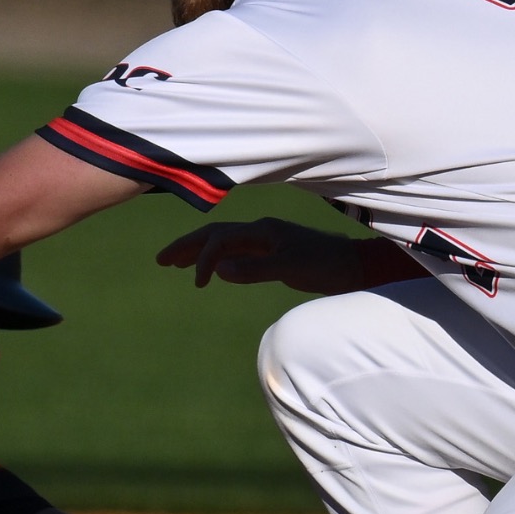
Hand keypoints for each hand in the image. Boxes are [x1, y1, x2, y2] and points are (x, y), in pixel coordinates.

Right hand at [156, 218, 365, 293]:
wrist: (354, 266)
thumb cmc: (326, 265)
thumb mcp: (291, 268)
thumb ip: (255, 269)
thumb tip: (219, 270)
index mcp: (263, 231)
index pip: (221, 238)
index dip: (203, 258)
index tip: (196, 282)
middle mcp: (261, 231)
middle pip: (215, 234)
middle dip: (187, 246)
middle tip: (160, 260)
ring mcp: (266, 241)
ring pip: (223, 242)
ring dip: (199, 251)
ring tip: (174, 263)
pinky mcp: (272, 252)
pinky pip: (235, 251)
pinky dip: (217, 258)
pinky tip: (212, 269)